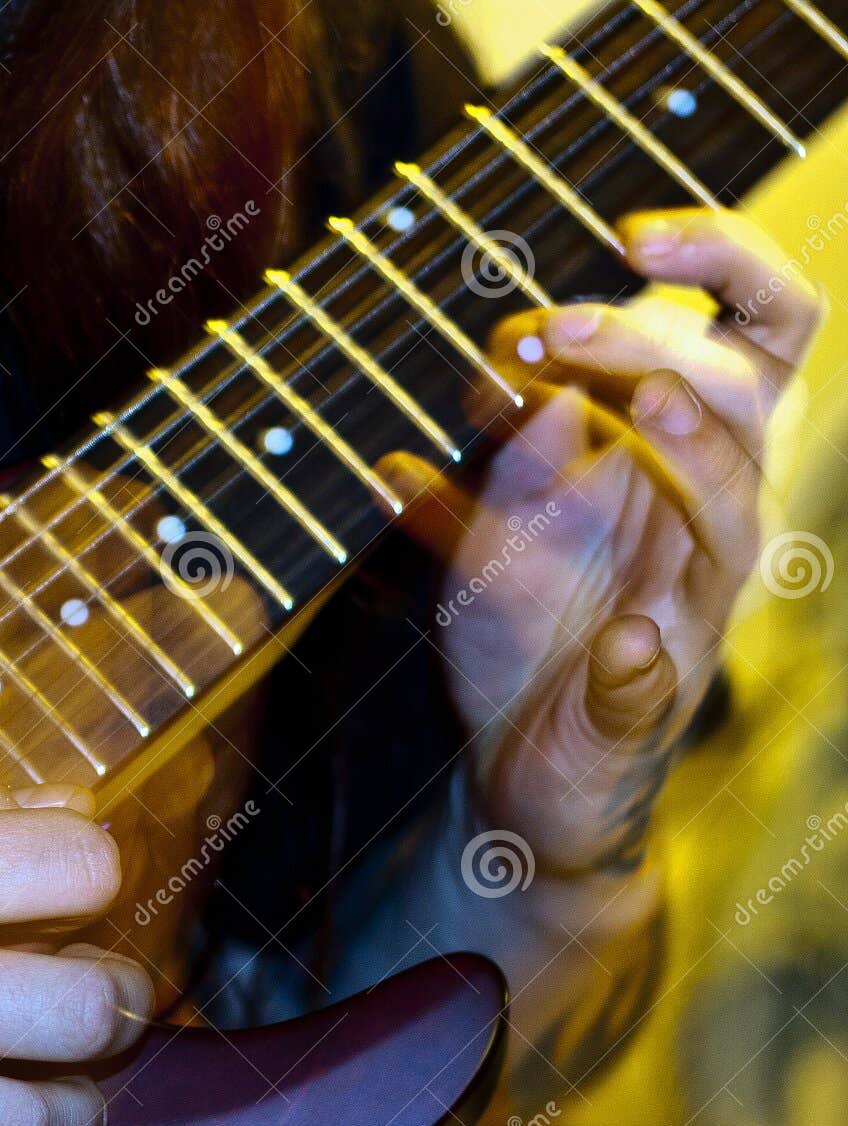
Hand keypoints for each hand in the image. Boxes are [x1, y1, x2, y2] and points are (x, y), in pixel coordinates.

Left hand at [382, 209, 822, 875]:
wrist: (512, 759)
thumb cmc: (518, 629)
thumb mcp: (498, 518)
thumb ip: (512, 448)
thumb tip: (516, 370)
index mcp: (678, 454)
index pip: (749, 327)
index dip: (716, 262)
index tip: (629, 235)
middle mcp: (702, 513)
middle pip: (757, 388)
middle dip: (665, 338)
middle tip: (561, 327)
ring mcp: (687, 601)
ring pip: (736, 507)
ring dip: (690, 446)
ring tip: (636, 400)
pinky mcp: (654, 692)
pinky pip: (663, 672)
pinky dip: (640, 659)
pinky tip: (624, 643)